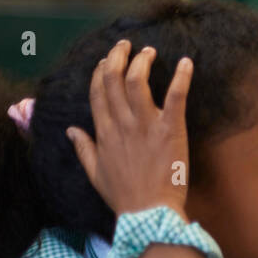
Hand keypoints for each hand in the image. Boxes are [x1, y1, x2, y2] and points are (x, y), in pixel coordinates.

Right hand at [66, 39, 190, 218]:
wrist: (148, 212)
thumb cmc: (124, 195)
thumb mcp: (94, 172)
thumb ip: (83, 148)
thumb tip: (70, 130)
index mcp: (103, 132)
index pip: (97, 92)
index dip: (100, 71)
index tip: (106, 59)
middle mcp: (121, 124)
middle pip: (113, 79)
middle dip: (118, 56)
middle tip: (127, 45)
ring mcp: (145, 125)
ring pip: (138, 81)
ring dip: (142, 61)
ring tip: (149, 51)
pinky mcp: (171, 129)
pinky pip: (176, 96)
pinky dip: (182, 77)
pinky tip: (187, 63)